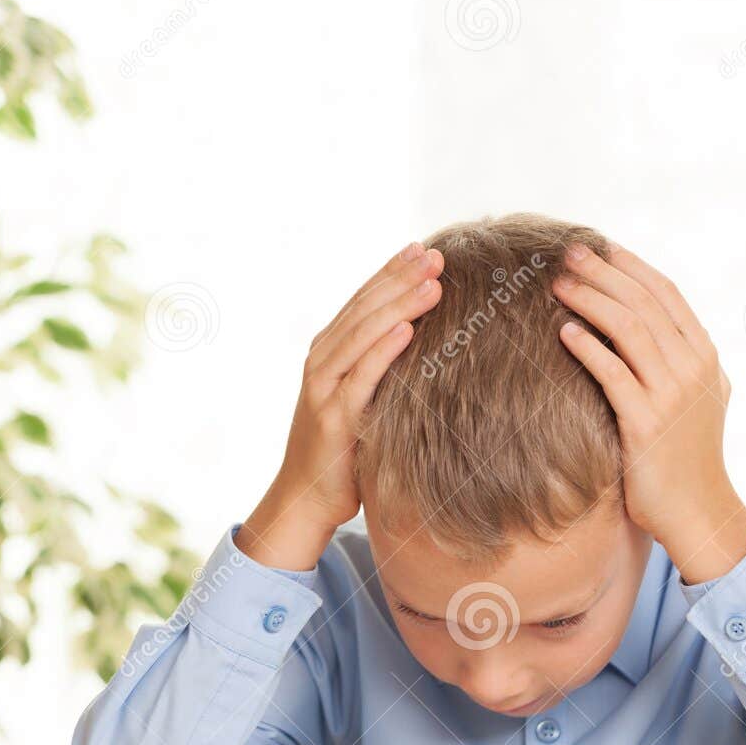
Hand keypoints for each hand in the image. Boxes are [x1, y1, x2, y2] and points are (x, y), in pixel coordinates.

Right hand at [237, 242, 443, 569]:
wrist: (309, 495)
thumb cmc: (345, 445)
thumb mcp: (362, 395)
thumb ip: (380, 365)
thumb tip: (420, 334)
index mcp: (329, 350)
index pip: (364, 300)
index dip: (392, 272)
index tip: (424, 249)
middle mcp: (322, 360)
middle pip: (365, 308)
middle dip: (401, 279)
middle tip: (436, 255)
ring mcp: (325, 387)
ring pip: (364, 334)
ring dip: (399, 305)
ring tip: (432, 282)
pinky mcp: (334, 417)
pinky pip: (362, 377)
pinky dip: (384, 351)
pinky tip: (408, 330)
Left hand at [554, 243, 745, 583]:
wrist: (698, 511)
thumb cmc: (689, 455)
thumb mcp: (700, 397)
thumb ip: (681, 359)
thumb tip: (650, 323)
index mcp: (705, 355)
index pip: (666, 293)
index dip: (631, 266)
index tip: (599, 246)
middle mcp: (692, 368)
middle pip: (643, 303)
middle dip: (602, 273)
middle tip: (567, 254)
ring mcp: (671, 395)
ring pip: (628, 329)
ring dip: (590, 300)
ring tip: (557, 285)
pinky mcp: (646, 424)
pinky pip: (612, 374)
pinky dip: (588, 348)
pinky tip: (564, 332)